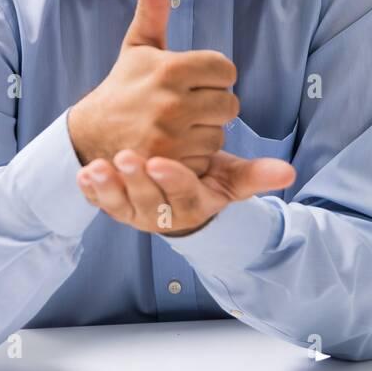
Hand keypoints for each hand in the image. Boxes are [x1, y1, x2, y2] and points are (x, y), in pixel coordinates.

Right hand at [68, 0, 238, 175]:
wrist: (90, 137)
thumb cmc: (123, 88)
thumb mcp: (138, 46)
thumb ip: (151, 8)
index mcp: (169, 68)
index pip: (225, 69)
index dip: (214, 76)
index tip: (193, 82)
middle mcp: (171, 102)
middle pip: (229, 104)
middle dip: (212, 106)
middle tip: (185, 107)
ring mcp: (170, 137)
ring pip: (219, 133)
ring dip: (204, 132)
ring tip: (177, 128)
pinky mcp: (169, 165)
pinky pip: (207, 158)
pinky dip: (195, 157)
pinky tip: (174, 149)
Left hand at [76, 148, 295, 236]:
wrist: (170, 196)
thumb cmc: (202, 179)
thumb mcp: (227, 179)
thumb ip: (254, 176)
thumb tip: (289, 173)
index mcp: (193, 205)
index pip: (185, 195)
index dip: (173, 181)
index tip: (162, 163)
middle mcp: (162, 213)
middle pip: (149, 200)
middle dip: (136, 181)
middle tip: (126, 158)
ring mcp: (135, 212)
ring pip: (121, 202)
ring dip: (110, 186)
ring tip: (99, 165)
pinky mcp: (112, 204)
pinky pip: (99, 200)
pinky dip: (90, 189)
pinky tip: (82, 173)